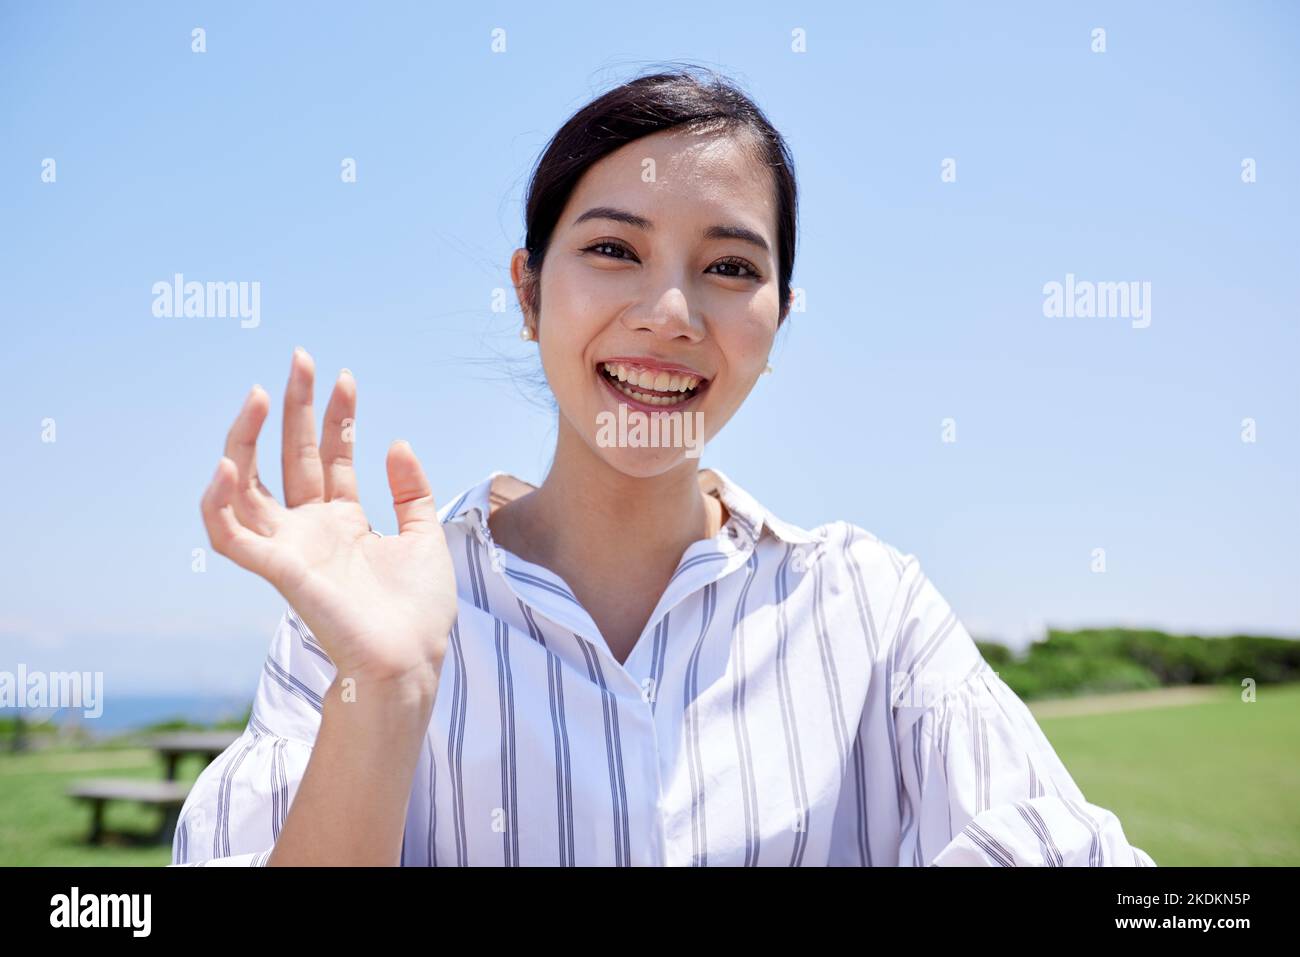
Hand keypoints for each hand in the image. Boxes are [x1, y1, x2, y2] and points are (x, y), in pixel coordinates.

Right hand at [200, 348, 458, 686]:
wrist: (411, 661)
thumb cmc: (418, 612)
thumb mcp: (425, 537)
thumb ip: (412, 491)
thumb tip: (397, 443)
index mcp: (344, 522)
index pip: (330, 457)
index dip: (336, 417)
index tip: (346, 376)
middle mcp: (311, 530)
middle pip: (291, 456)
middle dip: (294, 407)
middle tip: (299, 358)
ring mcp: (291, 548)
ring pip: (248, 486)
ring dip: (245, 439)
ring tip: (258, 394)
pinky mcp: (277, 570)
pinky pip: (230, 535)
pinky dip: (219, 503)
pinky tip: (228, 463)